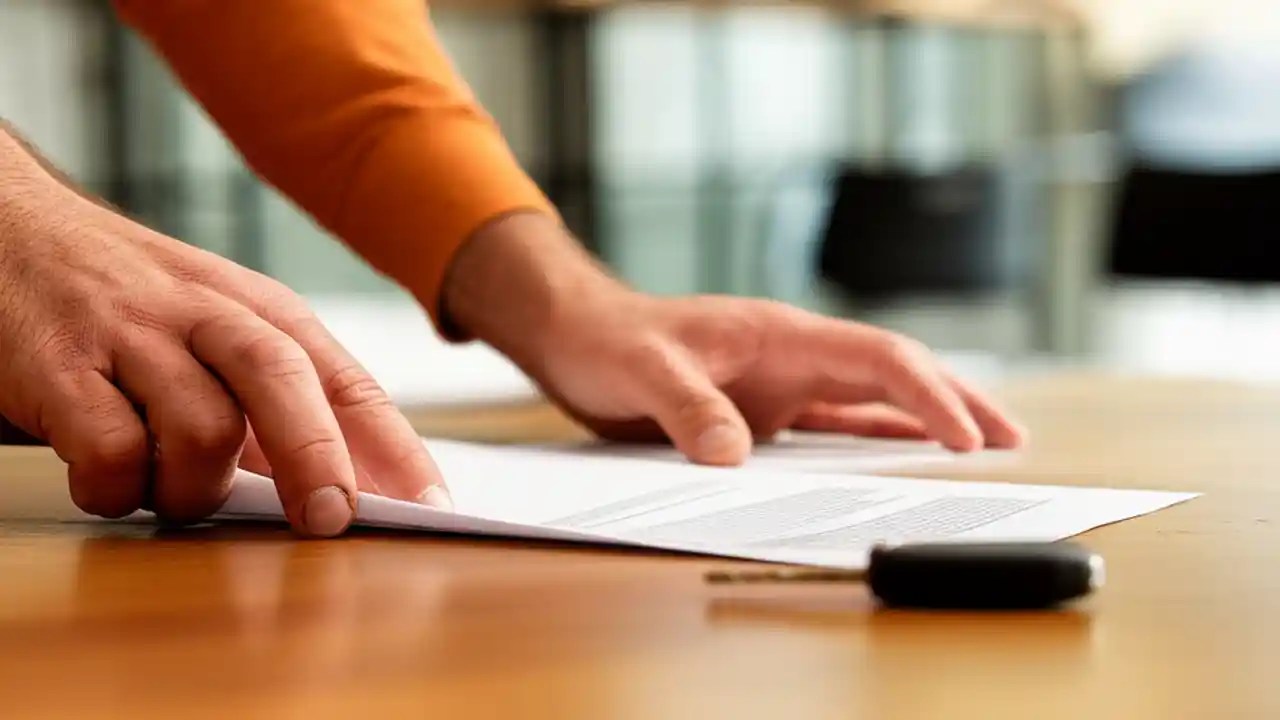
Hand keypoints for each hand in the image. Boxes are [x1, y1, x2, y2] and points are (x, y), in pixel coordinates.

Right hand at [0, 133, 447, 534]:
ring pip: (200, 426)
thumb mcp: (217, 336)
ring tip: (171, 486)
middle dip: (318, 456)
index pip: (348, 381)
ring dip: (196, 485)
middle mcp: (205, 313)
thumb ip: (275, 406)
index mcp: (261, 311)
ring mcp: (131, 334)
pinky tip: (109, 481)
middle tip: (332, 521)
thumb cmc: (131, 308)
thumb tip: (352, 493)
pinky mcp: (57, 363)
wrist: (7, 231)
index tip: (435, 507)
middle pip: (284, 379)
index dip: (396, 447)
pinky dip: (118, 487)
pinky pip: (111, 449)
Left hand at [444, 214, 1024, 464]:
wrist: (578, 336)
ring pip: (873, 400)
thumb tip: (736, 455)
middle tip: (1011, 438)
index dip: (928, 395)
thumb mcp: (642, 373)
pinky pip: (834, 424)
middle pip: (896, 372)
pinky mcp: (765, 408)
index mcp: (779, 334)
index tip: (964, 437)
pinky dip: (876, 438)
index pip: (877, 357)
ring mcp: (783, 382)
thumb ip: (689, 407)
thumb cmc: (608, 340)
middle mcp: (792, 355)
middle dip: (956, 402)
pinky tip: (903, 457)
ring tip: (982, 448)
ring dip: (926, 421)